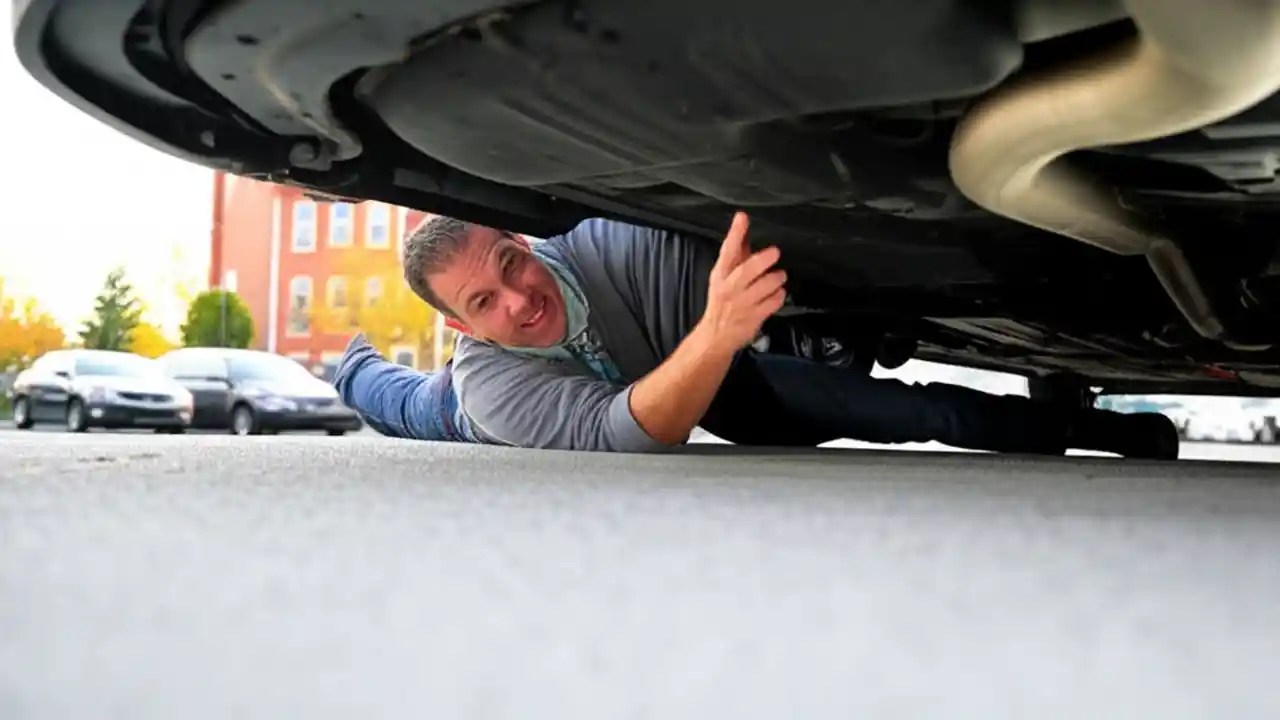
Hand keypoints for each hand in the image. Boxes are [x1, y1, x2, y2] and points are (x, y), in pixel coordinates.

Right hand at [698, 212, 786, 351]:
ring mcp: (743, 303)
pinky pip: (773, 301)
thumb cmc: (722, 301)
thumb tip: (743, 224)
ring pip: (765, 286)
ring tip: (779, 276)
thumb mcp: (724, 275)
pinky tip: (777, 293)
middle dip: (763, 259)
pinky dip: (779, 295)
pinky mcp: (754, 317)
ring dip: (776, 278)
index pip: (727, 250)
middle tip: (775, 252)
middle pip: (747, 270)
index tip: (742, 217)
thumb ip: (737, 251)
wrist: (715, 335)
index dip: (735, 233)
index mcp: (721, 274)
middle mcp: (730, 288)